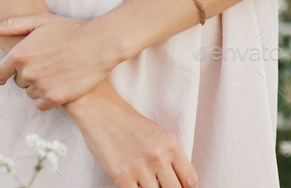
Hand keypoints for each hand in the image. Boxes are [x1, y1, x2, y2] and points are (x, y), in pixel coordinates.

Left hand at [0, 11, 117, 110]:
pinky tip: (59, 82)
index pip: (0, 74)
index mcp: (20, 53)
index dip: (5, 73)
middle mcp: (27, 72)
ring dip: (38, 86)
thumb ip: (10, 25)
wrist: (98, 44)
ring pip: (30, 93)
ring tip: (55, 70)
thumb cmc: (69, 29)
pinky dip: (48, 97)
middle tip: (45, 62)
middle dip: (27, 75)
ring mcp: (41, 86)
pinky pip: (41, 104)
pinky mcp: (54, 98)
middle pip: (18, 82)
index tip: (8, 74)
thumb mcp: (39, 21)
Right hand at [65, 81, 197, 187]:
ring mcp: (140, 167)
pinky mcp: (122, 176)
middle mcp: (158, 156)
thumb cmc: (128, 123)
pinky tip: (134, 185)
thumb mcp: (157, 135)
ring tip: (145, 183)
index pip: (190, 180)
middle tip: (160, 185)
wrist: (100, 110)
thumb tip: (179, 183)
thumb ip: (170, 157)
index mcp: (170, 144)